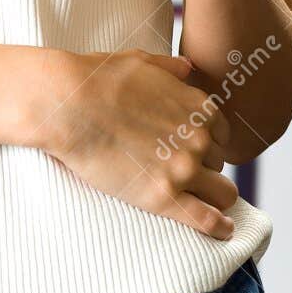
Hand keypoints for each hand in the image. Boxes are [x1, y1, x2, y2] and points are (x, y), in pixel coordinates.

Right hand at [42, 48, 237, 238]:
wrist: (67, 105)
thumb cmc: (97, 79)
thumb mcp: (140, 61)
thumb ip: (171, 67)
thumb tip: (188, 67)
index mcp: (196, 108)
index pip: (220, 135)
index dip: (205, 143)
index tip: (187, 149)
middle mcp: (198, 139)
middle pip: (218, 164)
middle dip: (202, 167)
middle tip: (175, 170)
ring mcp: (183, 170)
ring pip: (224, 194)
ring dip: (214, 197)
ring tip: (203, 202)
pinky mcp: (163, 197)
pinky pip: (207, 220)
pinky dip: (219, 227)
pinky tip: (222, 230)